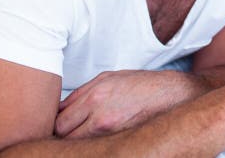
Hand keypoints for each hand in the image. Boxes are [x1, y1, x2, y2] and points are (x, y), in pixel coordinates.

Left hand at [55, 69, 200, 138]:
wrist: (169, 94)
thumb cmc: (139, 84)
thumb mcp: (108, 78)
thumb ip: (82, 93)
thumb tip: (61, 108)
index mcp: (94, 96)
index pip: (59, 119)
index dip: (56, 123)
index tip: (59, 123)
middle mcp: (99, 115)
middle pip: (64, 135)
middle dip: (62, 134)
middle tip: (67, 132)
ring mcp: (110, 130)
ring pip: (78, 144)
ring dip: (76, 140)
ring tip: (82, 135)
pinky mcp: (119, 139)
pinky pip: (96, 146)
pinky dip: (92, 143)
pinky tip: (97, 137)